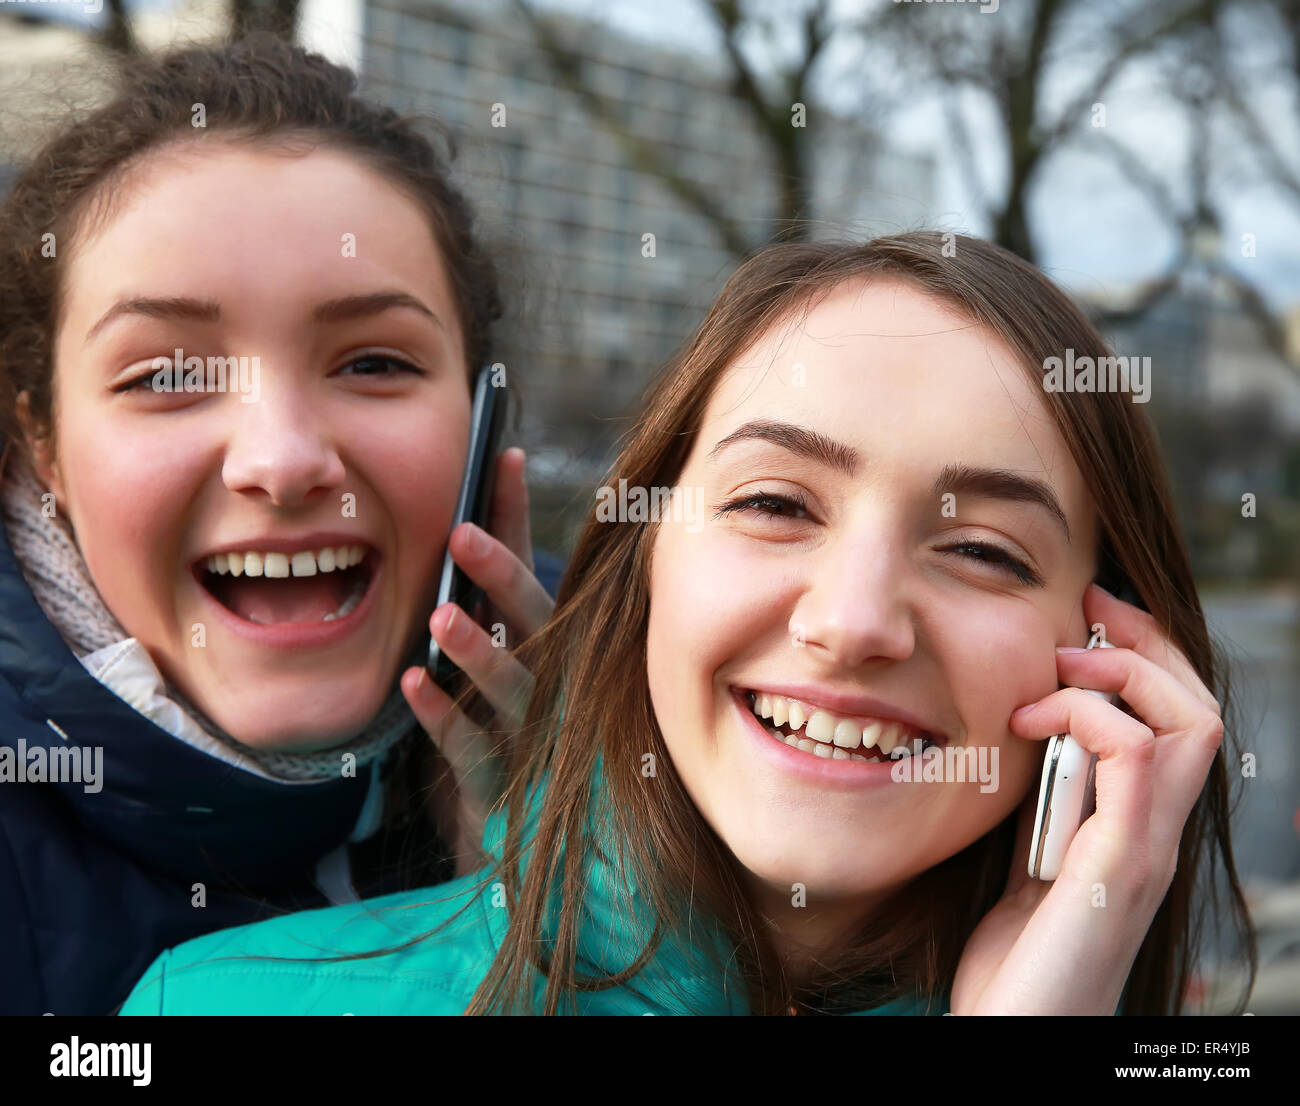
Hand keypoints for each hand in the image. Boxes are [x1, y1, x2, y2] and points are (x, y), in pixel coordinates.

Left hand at [399, 447, 553, 876]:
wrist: (517, 839)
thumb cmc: (502, 736)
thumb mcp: (497, 666)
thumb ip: (485, 608)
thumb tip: (463, 526)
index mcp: (544, 647)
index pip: (531, 569)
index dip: (516, 516)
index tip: (501, 457)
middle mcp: (546, 684)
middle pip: (533, 623)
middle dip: (502, 576)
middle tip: (462, 532)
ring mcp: (527, 735)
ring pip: (509, 688)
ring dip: (477, 651)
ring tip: (441, 616)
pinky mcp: (500, 785)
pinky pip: (471, 750)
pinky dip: (443, 717)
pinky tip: (411, 685)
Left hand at [950, 583, 1224, 1014]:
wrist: (1012, 1036)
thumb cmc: (1008, 960)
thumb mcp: (1026, 858)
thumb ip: (1044, 805)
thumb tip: (1023, 734)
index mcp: (1133, 827)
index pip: (1173, 720)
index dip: (1143, 655)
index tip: (1088, 612)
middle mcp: (1154, 835)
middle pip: (1198, 709)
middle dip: (1147, 643)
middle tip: (1087, 612)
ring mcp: (1144, 851)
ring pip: (1189, 726)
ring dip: (1123, 674)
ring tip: (1057, 671)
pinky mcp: (1118, 869)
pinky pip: (1134, 762)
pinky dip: (1090, 719)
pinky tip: (1031, 724)